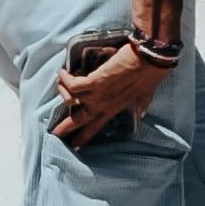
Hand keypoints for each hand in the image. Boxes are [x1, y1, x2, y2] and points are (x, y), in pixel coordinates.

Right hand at [51, 32, 170, 145]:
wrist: (151, 60)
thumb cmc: (150, 75)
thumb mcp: (145, 95)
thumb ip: (141, 104)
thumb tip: (141, 112)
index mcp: (114, 109)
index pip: (96, 127)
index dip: (84, 137)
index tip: (75, 145)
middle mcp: (103, 105)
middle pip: (79, 120)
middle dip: (65, 128)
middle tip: (54, 134)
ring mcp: (99, 94)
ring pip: (72, 100)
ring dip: (62, 92)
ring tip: (60, 83)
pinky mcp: (95, 81)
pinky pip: (73, 85)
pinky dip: (65, 79)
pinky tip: (62, 73)